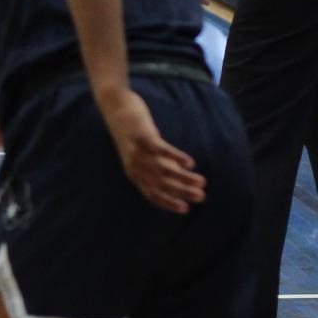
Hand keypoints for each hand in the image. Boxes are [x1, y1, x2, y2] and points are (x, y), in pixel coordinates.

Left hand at [95, 87, 206, 213]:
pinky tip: (190, 163)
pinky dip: (176, 158)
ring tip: (202, 182)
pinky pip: (161, 150)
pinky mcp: (143, 136)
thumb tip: (180, 176)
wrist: (116, 108)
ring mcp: (137, 151)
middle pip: (160, 184)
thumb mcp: (143, 152)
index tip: (185, 209)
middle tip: (201, 197)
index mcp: (133, 173)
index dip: (168, 203)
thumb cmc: (133, 132)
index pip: (151, 194)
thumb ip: (159, 164)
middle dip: (182, 193)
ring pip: (163, 170)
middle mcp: (134, 165)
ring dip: (184, 178)